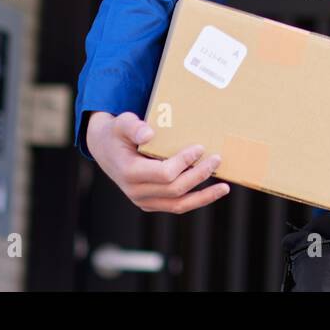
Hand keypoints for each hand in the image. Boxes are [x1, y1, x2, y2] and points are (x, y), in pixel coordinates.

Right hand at [85, 111, 229, 213]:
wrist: (105, 149)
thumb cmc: (117, 133)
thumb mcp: (121, 123)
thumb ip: (133, 127)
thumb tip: (148, 134)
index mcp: (130, 173)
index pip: (164, 173)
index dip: (184, 162)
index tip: (199, 147)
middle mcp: (136, 192)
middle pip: (175, 189)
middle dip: (199, 174)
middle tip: (217, 158)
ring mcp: (143, 201)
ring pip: (178, 205)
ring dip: (204, 196)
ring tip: (224, 187)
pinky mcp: (151, 203)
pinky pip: (177, 206)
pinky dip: (196, 200)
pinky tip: (212, 191)